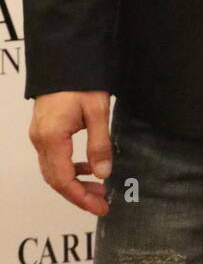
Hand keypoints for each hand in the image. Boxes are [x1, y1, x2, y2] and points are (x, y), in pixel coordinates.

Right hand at [29, 91, 112, 215]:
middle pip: (55, 179)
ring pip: (53, 170)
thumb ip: (99, 144)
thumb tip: (102, 174)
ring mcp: (38, 135)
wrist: (65, 56)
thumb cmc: (81, 80)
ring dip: (74, 182)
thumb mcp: (97, 110)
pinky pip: (53, 158)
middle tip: (102, 202)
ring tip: (99, 187)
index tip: (101, 207)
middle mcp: (40, 140)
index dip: (81, 197)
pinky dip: (69, 168)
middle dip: (78, 194)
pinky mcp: (43, 129)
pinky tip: (87, 167)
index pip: (63, 179)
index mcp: (51, 137)